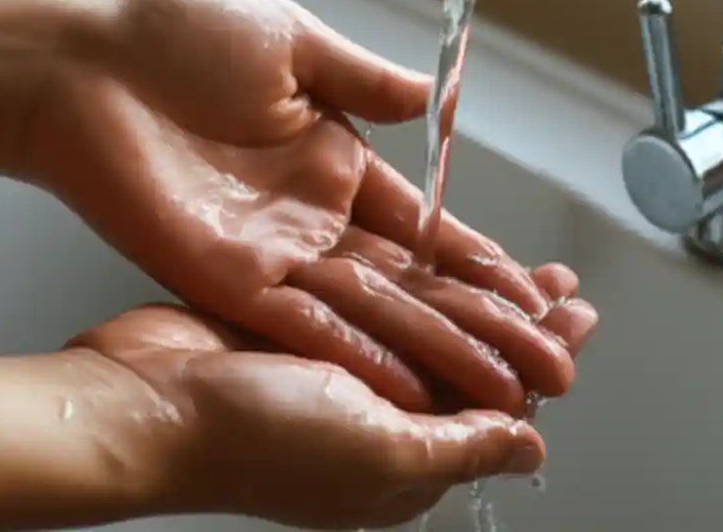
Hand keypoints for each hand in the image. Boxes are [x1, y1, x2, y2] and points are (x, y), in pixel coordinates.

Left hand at [26, 0, 597, 413]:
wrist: (85, 67)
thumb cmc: (173, 41)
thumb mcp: (294, 43)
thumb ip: (363, 81)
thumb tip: (430, 97)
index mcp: (331, 163)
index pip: (422, 226)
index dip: (477, 261)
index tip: (531, 293)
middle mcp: (310, 220)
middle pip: (411, 282)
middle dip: (482, 321)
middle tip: (548, 358)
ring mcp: (273, 255)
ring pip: (370, 312)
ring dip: (437, 350)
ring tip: (501, 384)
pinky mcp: (228, 279)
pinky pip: (303, 325)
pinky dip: (356, 353)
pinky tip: (407, 384)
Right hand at [68, 303, 548, 529]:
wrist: (145, 402)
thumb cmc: (252, 439)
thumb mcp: (380, 451)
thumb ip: (462, 446)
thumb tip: (532, 449)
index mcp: (403, 463)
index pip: (496, 411)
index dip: (542, 364)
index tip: (578, 324)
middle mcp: (376, 419)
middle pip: (469, 366)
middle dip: (521, 325)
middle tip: (565, 287)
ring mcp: (338, 373)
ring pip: (427, 330)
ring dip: (475, 297)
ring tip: (520, 270)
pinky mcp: (301, 333)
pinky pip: (376, 305)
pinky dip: (415, 281)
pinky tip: (437, 259)